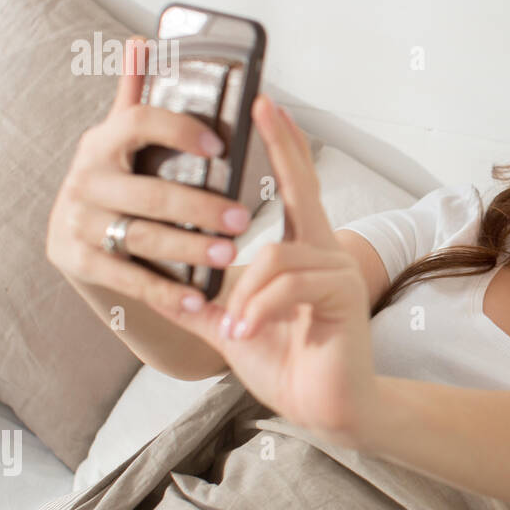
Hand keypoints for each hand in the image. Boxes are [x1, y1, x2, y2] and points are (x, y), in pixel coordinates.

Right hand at [46, 35, 252, 309]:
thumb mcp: (124, 137)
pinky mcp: (77, 261)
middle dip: (200, 208)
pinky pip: (128, 278)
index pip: (138, 123)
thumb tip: (146, 39)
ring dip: (188, 250)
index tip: (220, 147)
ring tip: (229, 256)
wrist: (75, 232)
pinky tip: (198, 300)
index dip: (178, 131)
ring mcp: (77, 222)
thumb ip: (138, 93)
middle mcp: (84, 179)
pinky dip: (165, 292)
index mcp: (102, 141)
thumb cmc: (120, 175)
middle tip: (242, 219)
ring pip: (142, 238)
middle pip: (150, 193)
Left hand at [163, 93, 378, 448]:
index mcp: (302, 254)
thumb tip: (167, 285)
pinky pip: (287, 283)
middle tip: (262, 102)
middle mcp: (325, 253)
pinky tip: (247, 331)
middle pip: (305, 188)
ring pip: (274, 256)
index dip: (282, 148)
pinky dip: (259, 308)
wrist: (327, 407)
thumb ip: (207, 301)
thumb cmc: (290, 365)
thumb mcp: (236, 325)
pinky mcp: (342, 295)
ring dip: (246, 295)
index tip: (266, 108)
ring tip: (236, 326)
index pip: (295, 189)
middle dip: (281, 144)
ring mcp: (337, 272)